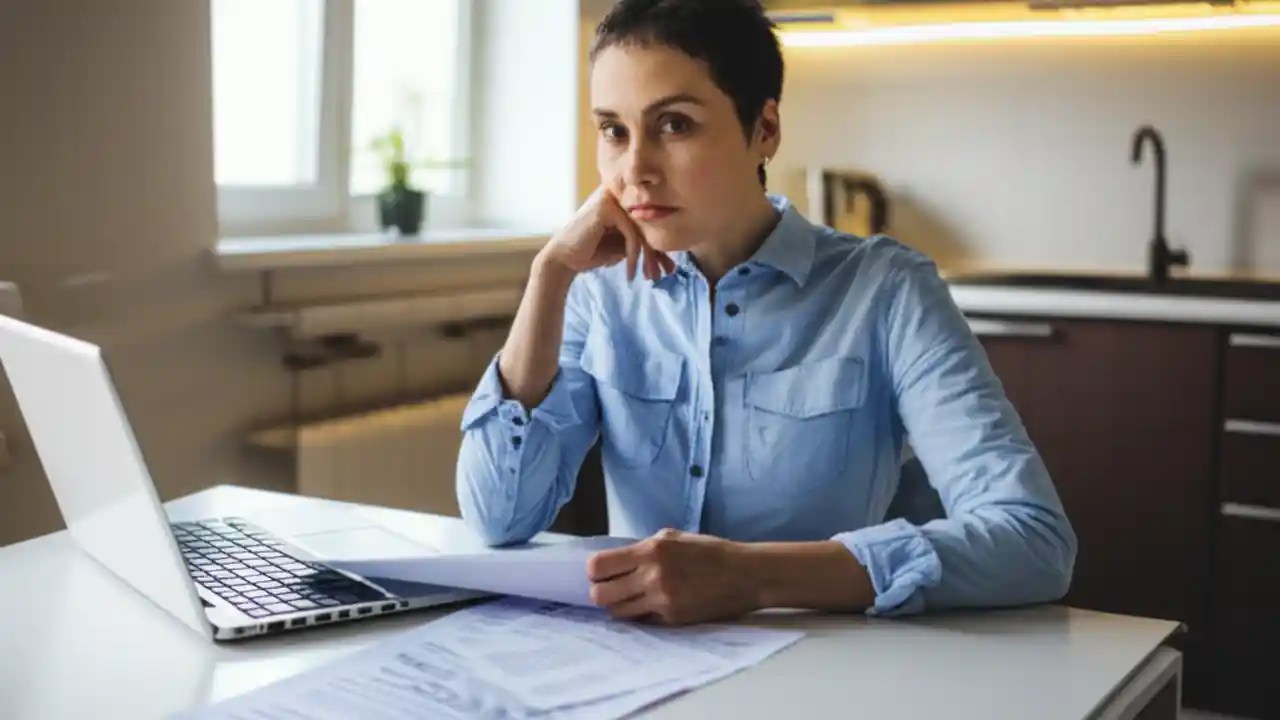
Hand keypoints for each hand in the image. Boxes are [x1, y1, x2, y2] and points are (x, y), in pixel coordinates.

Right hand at [540, 186, 675, 281]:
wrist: (564, 259)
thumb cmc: (592, 253)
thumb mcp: (625, 248)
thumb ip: (645, 246)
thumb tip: (671, 259)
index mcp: (624, 200)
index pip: (650, 221)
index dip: (660, 246)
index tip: (667, 269)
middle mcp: (619, 194)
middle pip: (649, 224)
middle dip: (659, 252)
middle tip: (665, 273)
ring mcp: (612, 197)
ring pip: (642, 229)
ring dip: (648, 257)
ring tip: (649, 276)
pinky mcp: (607, 208)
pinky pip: (631, 233)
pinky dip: (633, 255)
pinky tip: (631, 272)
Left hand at [586, 529, 758, 625]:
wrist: (745, 575)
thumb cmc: (711, 552)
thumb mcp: (675, 538)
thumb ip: (644, 548)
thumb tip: (616, 560)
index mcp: (652, 550)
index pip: (598, 566)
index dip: (593, 571)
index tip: (600, 572)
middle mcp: (653, 576)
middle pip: (600, 594)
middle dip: (601, 591)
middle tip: (611, 588)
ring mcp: (662, 601)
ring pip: (618, 612)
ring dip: (619, 606)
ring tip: (631, 597)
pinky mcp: (672, 620)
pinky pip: (642, 620)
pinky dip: (642, 614)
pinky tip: (653, 605)